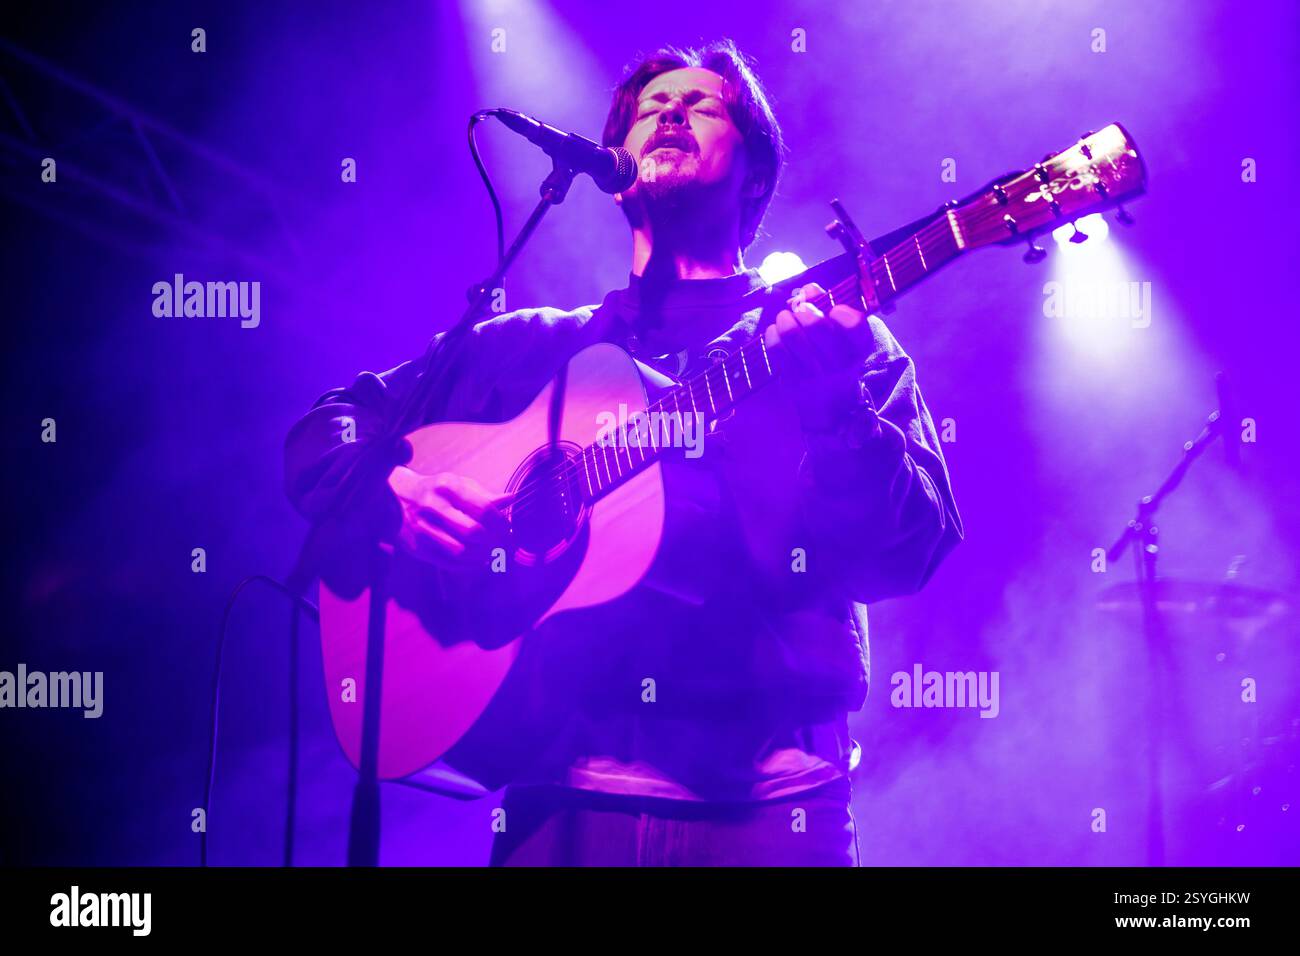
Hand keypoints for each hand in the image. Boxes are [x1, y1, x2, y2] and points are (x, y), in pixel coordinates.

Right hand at [387, 466, 511, 568]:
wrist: (397, 498)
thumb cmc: (436, 491)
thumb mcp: (459, 485)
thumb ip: (485, 495)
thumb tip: (512, 498)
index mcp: (447, 488)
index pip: (483, 509)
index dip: (501, 523)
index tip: (508, 529)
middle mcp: (433, 508)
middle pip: (473, 533)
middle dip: (495, 542)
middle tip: (504, 544)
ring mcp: (423, 530)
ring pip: (461, 552)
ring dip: (483, 556)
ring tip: (492, 553)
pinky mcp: (417, 548)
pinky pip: (449, 563)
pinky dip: (469, 566)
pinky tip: (478, 561)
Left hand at [763, 282, 873, 428]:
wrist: (828, 399)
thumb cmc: (835, 354)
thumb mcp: (842, 333)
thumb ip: (829, 304)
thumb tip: (809, 288)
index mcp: (859, 348)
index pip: (855, 327)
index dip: (841, 313)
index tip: (833, 310)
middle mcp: (841, 364)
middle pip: (817, 326)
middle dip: (803, 309)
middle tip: (800, 309)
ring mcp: (816, 375)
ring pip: (793, 334)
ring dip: (785, 318)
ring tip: (785, 317)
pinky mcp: (793, 381)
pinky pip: (777, 349)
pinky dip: (773, 333)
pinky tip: (776, 331)